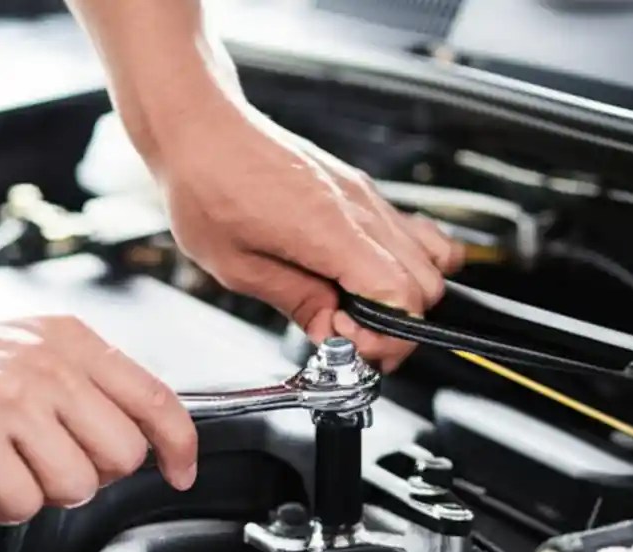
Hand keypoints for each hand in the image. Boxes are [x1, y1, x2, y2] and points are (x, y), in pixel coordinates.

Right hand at [0, 313, 197, 522]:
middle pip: (123, 456)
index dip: (178, 446)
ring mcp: (12, 397)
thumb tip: (137, 435)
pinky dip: (0, 505)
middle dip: (92, 477)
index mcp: (71, 342)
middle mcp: (50, 365)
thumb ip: (83, 382)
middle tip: (48, 464)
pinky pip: (20, 502)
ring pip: (76, 486)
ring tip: (6, 468)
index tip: (180, 472)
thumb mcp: (28, 347)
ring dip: (42, 493)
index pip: (156, 398)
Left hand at [156, 110, 463, 371]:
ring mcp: (366, 197)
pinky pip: (411, 232)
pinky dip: (403, 263)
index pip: (403, 297)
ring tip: (359, 306)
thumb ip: (297, 303)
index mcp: (332, 231)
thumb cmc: (207, 185)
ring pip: (431, 257)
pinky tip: (362, 275)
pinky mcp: (360, 190)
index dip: (385, 336)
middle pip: (426, 284)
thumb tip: (330, 333)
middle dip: (396, 324)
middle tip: (347, 331)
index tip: (346, 342)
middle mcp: (361, 210)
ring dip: (404, 295)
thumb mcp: (239, 267)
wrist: (201, 128)